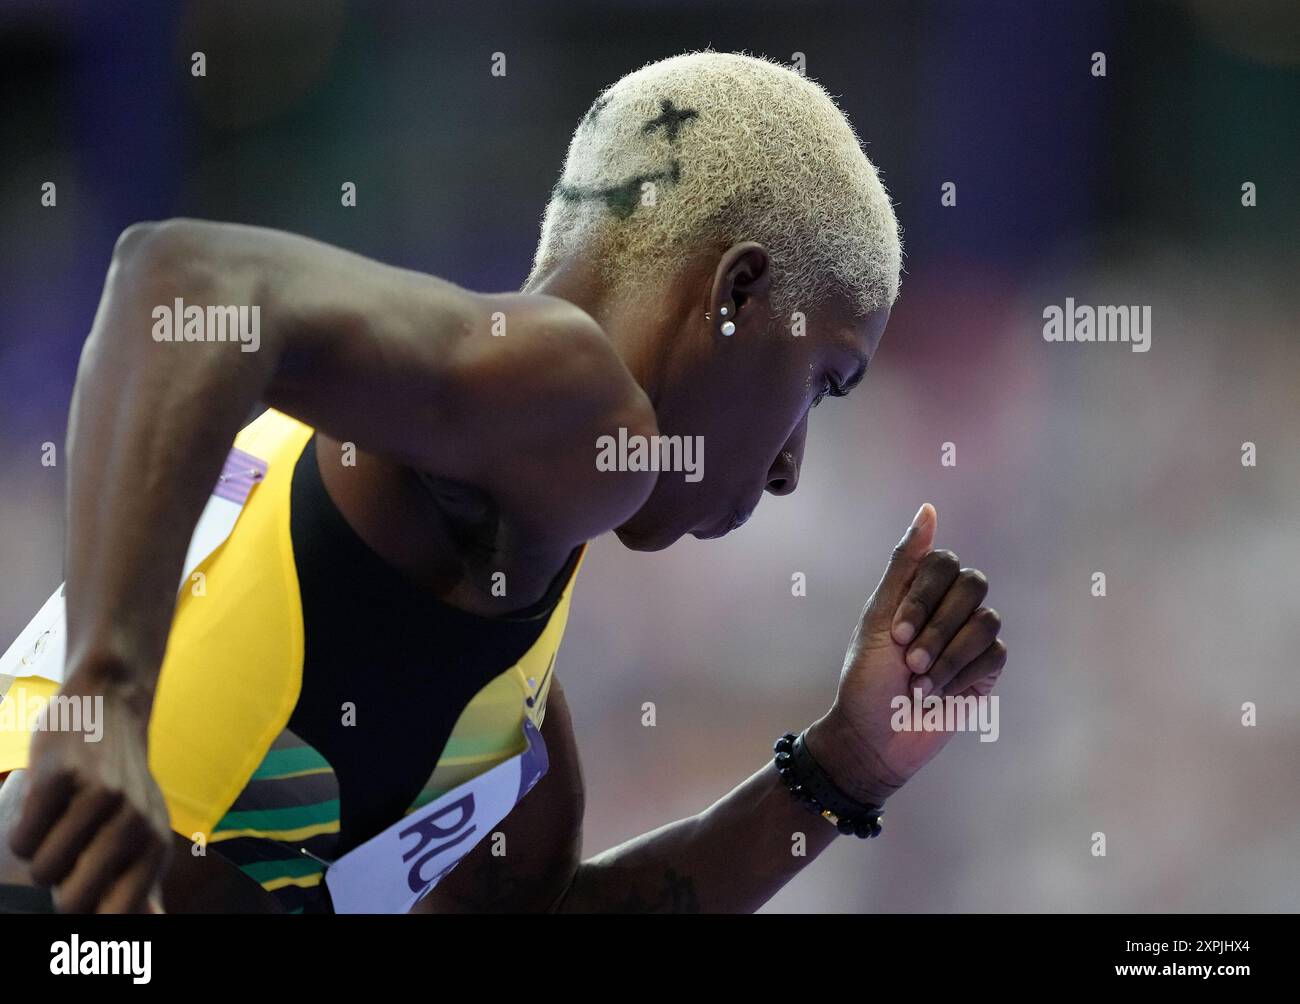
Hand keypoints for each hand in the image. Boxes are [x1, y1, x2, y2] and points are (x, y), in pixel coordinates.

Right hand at [8, 673, 170, 912]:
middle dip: (58, 887)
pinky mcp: (61, 778)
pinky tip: (44, 807)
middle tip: (68, 853)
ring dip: (40, 855)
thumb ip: (142, 883)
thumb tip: (153, 924)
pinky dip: (22, 832)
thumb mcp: (145, 830)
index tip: (74, 898)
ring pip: (42, 871)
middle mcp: (134, 825)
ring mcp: (99, 800)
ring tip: (59, 823)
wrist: (110, 706)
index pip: (118, 917)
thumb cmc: (122, 783)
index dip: (87, 917)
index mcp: (155, 846)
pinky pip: (20, 840)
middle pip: (72, 904)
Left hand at [806, 503, 1006, 804]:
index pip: (944, 562)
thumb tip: (928, 509)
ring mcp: (969, 637)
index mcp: (917, 589)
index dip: (924, 596)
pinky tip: (938, 695)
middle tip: (908, 660)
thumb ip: (905, 564)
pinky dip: (962, 675)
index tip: (896, 633)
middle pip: (972, 586)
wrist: (875, 740)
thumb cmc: (866, 679)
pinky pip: (995, 654)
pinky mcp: (985, 670)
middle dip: (937, 628)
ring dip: (948, 657)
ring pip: (986, 621)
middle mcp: (947, 607)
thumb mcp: (878, 618)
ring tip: (919, 683)